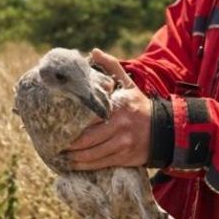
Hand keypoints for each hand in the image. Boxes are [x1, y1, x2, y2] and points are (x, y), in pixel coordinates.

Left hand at [66, 48, 151, 169]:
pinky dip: (85, 166)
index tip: (56, 125)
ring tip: (61, 156)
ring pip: (92, 155)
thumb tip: (94, 51)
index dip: (70, 124)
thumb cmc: (140, 105)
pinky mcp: (124, 158)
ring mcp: (122, 144)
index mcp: (117, 106)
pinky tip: (73, 165)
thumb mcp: (128, 84)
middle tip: (54, 144)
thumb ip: (111, 67)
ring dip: (74, 159)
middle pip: (87, 140)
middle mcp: (120, 126)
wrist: (164, 129)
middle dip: (69, 145)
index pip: (89, 117)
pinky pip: (101, 164)